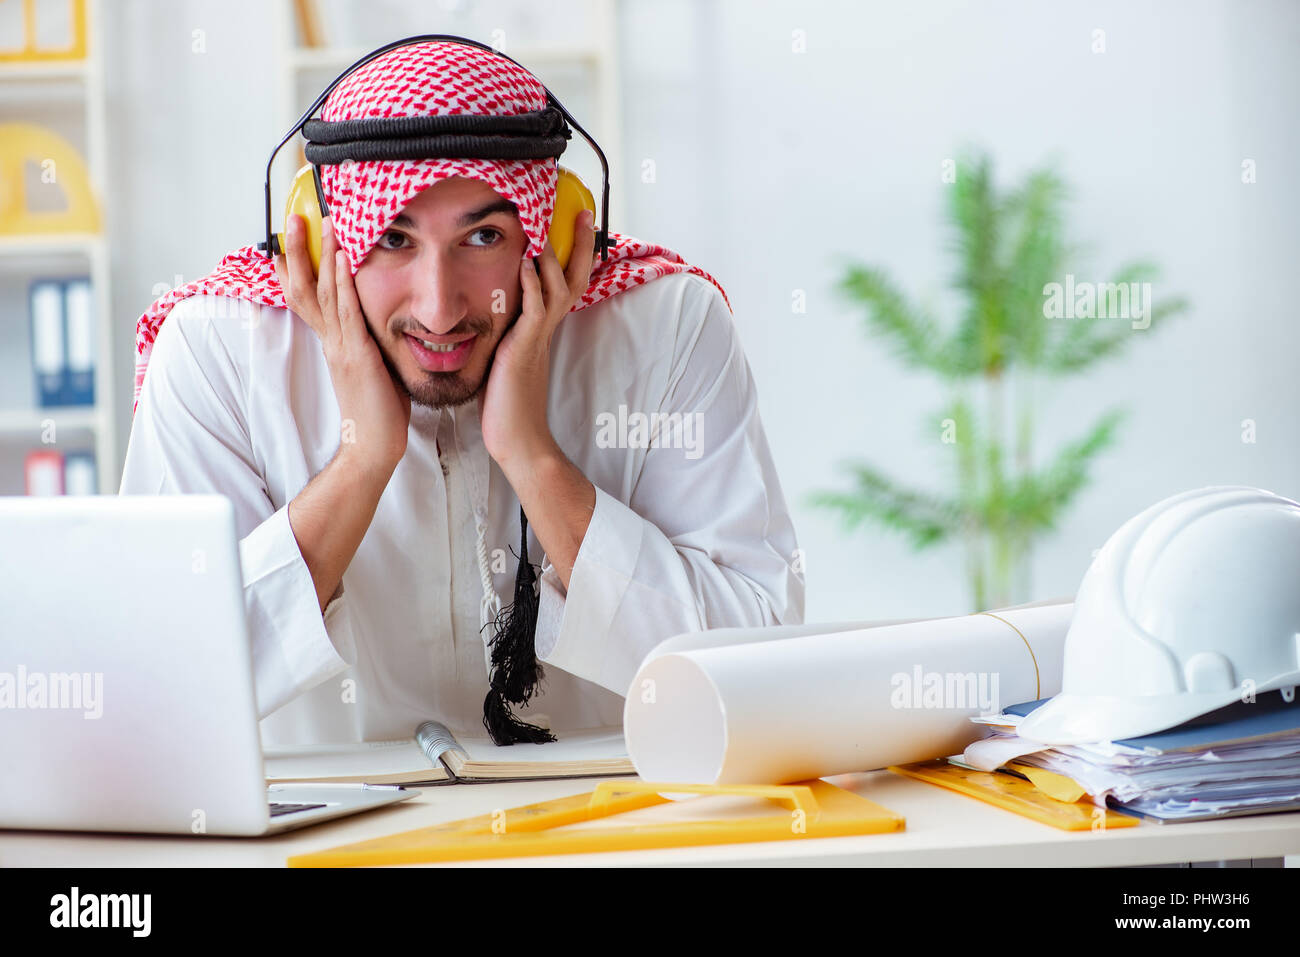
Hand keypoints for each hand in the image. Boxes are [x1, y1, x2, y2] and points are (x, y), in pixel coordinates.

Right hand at [274, 214, 411, 475]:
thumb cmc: (379, 414)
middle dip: (299, 251)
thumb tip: (380, 329)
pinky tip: (344, 258)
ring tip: (322, 222)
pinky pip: (348, 311)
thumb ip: (370, 346)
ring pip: (325, 292)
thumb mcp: (372, 369)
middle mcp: (331, 341)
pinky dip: (344, 282)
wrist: (372, 447)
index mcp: (333, 344)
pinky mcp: (357, 354)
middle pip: (305, 288)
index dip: (296, 270)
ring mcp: (341, 346)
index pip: (307, 300)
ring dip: (322, 255)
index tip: (288, 242)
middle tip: (295, 217)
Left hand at [481, 209, 596, 471]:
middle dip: (580, 245)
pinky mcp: (525, 348)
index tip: (575, 226)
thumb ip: (507, 333)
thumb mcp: (506, 358)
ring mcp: (538, 338)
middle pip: (573, 278)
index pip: (563, 284)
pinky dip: (532, 283)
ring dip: (555, 255)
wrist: (516, 438)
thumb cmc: (506, 404)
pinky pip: (534, 310)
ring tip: (551, 224)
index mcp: (541, 329)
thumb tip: (494, 313)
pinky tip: (527, 261)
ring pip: (556, 288)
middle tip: (585, 213)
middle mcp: (545, 329)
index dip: (572, 255)